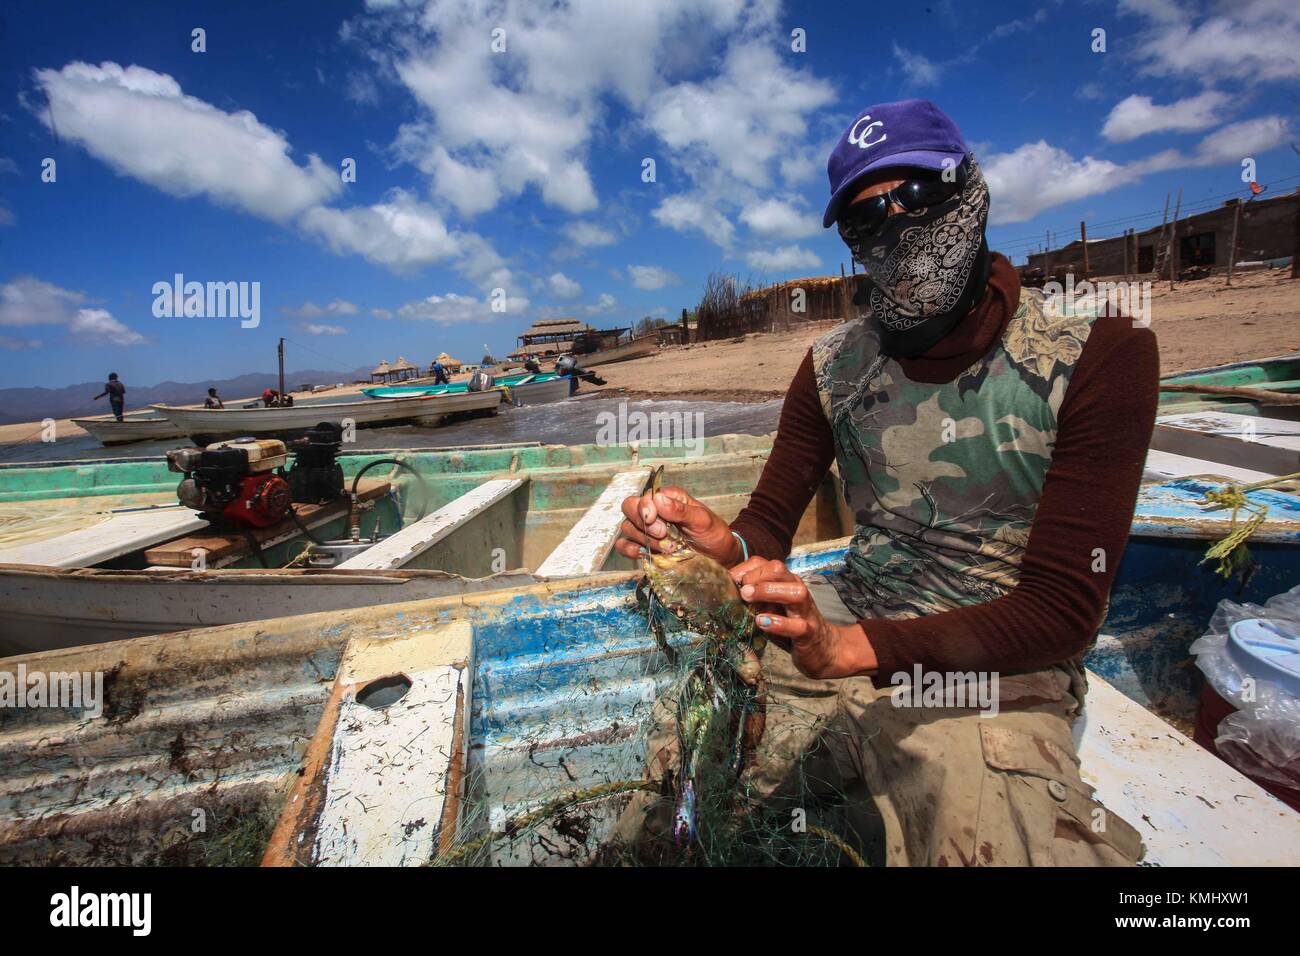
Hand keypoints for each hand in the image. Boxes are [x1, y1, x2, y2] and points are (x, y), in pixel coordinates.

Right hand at [614, 481, 739, 564]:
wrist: (718, 559)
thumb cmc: (713, 534)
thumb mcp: (703, 520)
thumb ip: (681, 510)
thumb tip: (658, 500)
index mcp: (668, 498)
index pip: (644, 497)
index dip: (645, 509)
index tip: (658, 524)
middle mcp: (655, 511)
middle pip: (630, 509)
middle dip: (644, 524)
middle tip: (663, 535)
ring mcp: (648, 530)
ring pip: (627, 528)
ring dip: (644, 540)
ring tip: (667, 549)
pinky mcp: (644, 547)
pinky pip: (624, 545)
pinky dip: (629, 550)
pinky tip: (643, 554)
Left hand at [731, 558, 875, 678]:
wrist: (822, 650)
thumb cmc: (789, 626)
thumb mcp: (770, 608)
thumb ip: (753, 599)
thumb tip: (726, 592)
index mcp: (786, 583)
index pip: (766, 564)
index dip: (745, 569)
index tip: (730, 581)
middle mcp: (797, 591)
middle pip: (780, 570)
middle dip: (757, 576)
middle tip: (741, 590)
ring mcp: (805, 612)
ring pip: (795, 592)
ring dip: (768, 592)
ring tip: (748, 598)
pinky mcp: (809, 633)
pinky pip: (797, 625)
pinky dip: (778, 623)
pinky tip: (761, 622)